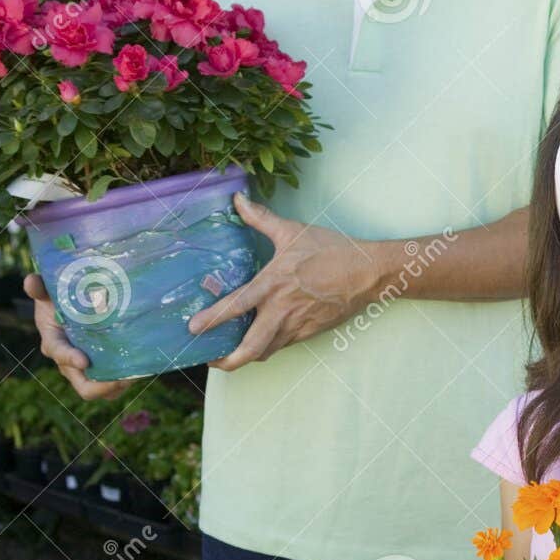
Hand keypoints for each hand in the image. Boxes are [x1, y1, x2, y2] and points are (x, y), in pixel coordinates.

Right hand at [23, 275, 132, 400]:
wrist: (72, 311)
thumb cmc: (57, 302)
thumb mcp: (47, 294)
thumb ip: (39, 288)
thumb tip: (30, 281)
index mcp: (54, 344)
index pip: (59, 354)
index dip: (70, 359)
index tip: (84, 361)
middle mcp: (70, 364)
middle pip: (84, 387)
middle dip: (100, 387)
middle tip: (119, 380)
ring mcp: (87, 370)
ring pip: (103, 390)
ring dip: (118, 386)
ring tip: (133, 376)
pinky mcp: (102, 369)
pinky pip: (114, 383)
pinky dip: (125, 379)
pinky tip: (139, 369)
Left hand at [189, 194, 382, 370]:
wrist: (367, 273)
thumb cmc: (331, 251)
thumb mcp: (292, 231)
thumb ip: (260, 218)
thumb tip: (237, 199)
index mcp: (273, 284)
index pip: (236, 306)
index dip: (212, 320)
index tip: (193, 329)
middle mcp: (282, 310)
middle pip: (250, 347)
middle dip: (227, 360)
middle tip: (210, 360)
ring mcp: (296, 325)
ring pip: (265, 352)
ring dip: (245, 358)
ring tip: (227, 356)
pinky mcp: (309, 332)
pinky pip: (282, 346)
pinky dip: (265, 349)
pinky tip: (257, 344)